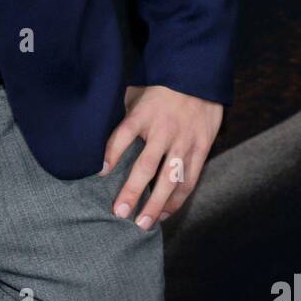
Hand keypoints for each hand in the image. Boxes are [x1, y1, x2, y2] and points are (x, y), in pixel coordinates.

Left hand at [102, 85, 223, 228]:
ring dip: (156, 204)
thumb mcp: (137, 93)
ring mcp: (183, 142)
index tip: (100, 173)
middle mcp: (163, 130)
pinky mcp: (200, 149)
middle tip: (120, 212)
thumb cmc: (161, 89)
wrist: (198, 78)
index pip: (122, 134)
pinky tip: (165, 212)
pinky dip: (177, 199)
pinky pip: (189, 179)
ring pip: (170, 179)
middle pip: (146, 166)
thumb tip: (103, 137)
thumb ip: (124, 114)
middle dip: (132, 191)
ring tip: (143, 223)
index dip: (111, 154)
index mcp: (143, 114)